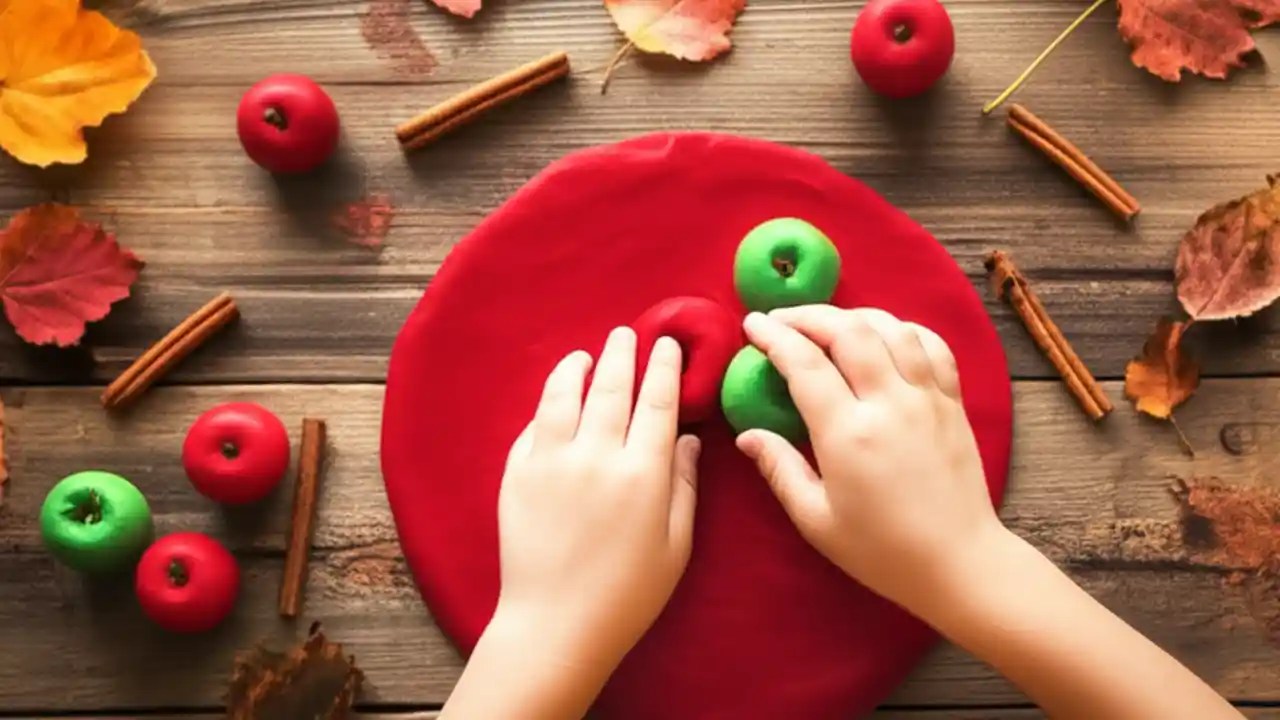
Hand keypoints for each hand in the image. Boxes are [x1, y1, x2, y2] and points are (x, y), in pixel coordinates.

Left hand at [494, 326, 700, 673]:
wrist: (556, 625)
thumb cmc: (629, 595)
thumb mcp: (676, 546)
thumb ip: (683, 486)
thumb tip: (685, 437)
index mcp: (643, 473)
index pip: (657, 401)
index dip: (664, 367)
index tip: (667, 343)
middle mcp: (597, 456)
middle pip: (611, 387)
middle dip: (622, 354)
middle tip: (626, 333)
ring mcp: (551, 462)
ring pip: (565, 396)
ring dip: (577, 367)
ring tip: (584, 354)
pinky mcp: (517, 474)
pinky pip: (534, 426)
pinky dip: (548, 404)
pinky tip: (555, 397)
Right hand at [735, 306, 1004, 612]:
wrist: (960, 564)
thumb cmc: (881, 551)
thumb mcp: (816, 519)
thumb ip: (779, 469)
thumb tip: (746, 435)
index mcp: (848, 434)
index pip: (805, 364)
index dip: (774, 337)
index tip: (752, 326)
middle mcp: (890, 404)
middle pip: (848, 331)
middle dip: (808, 316)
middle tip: (782, 320)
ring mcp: (927, 398)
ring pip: (892, 328)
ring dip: (854, 317)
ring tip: (828, 325)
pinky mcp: (953, 403)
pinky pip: (932, 345)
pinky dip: (904, 329)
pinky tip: (885, 336)